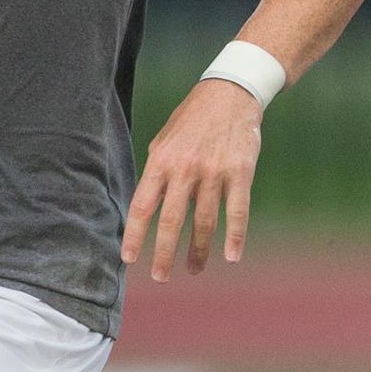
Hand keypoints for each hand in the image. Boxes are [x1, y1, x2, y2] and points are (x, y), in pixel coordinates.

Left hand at [121, 78, 264, 280]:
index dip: (135, 235)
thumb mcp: (164, 141)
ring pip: (205, 220)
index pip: (142, 206)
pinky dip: (235, 235)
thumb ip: (158, 172)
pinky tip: (232, 255)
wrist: (229, 95)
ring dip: (198, 249)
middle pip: (172, 220)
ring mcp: (214, 172)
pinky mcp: (241, 172)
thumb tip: (151, 206)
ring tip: (194, 270)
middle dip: (164, 252)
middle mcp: (185, 170)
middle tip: (160, 277)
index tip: (130, 258)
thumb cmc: (192, 120)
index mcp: (161, 162)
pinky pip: (237, 210)